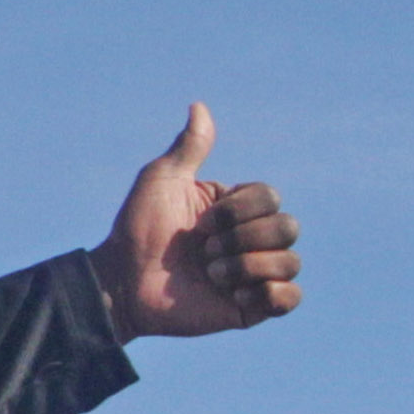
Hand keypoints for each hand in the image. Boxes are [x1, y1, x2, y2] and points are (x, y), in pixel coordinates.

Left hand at [90, 104, 300, 338]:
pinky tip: (236, 295)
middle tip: (204, 251)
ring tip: (210, 276)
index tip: (202, 223)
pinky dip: (271, 295)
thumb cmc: (137, 229)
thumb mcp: (160, 180)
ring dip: (248, 267)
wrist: (122, 281)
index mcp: (236, 208)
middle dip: (244, 239)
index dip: (240, 211)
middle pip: (288, 227)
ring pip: (291, 263)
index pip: (271, 197)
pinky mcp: (250, 307)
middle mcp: (250, 238)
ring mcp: (253, 274)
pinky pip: (291, 298)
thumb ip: (188, 148)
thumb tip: (199, 106)